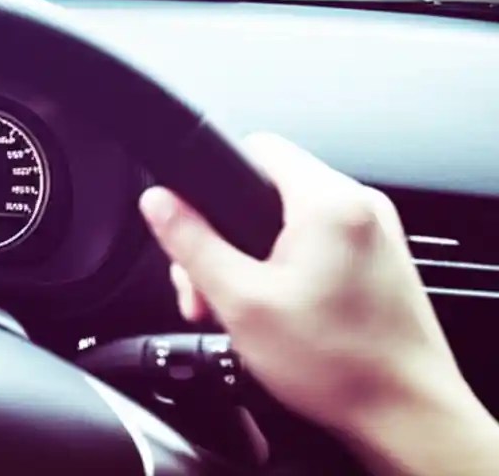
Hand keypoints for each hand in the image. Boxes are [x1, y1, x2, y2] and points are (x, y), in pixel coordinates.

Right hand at [139, 133, 497, 475]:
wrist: (404, 415)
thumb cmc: (339, 365)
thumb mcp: (241, 301)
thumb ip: (192, 243)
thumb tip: (157, 202)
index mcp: (328, 201)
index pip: (256, 146)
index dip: (211, 181)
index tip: (193, 223)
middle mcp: (360, 205)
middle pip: (266, 190)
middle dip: (223, 236)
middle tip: (206, 288)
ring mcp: (375, 232)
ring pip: (288, 220)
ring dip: (250, 257)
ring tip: (236, 307)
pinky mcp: (378, 259)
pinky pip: (317, 243)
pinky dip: (285, 267)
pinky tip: (271, 309)